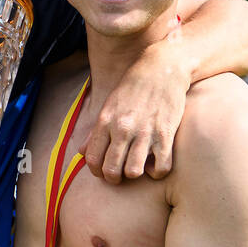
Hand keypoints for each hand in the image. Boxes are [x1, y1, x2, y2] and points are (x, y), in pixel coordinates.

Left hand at [83, 43, 184, 182]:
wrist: (162, 68)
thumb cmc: (134, 87)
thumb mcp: (110, 105)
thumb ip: (96, 131)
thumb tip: (82, 153)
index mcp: (105, 121)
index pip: (92, 158)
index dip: (96, 171)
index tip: (103, 171)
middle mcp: (123, 128)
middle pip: (111, 170)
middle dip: (114, 178)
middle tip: (120, 174)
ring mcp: (145, 132)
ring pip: (133, 172)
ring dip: (134, 173)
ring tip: (137, 166)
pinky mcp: (165, 134)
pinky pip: (160, 167)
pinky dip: (157, 172)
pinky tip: (154, 163)